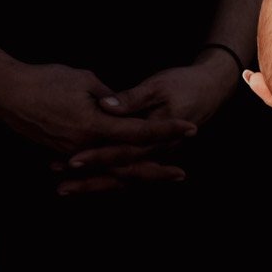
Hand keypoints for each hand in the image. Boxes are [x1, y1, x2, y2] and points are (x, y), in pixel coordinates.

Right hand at [0, 56, 196, 165]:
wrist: (6, 93)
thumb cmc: (46, 80)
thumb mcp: (85, 80)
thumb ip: (109, 98)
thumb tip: (122, 108)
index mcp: (96, 125)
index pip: (141, 131)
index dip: (167, 129)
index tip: (190, 128)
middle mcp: (86, 146)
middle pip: (129, 164)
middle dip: (157, 170)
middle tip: (180, 174)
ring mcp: (72, 153)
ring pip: (109, 172)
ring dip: (134, 176)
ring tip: (157, 178)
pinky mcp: (60, 153)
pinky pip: (90, 170)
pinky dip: (107, 175)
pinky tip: (119, 178)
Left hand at [54, 57, 244, 194]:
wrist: (210, 89)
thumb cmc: (183, 84)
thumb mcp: (158, 86)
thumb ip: (131, 98)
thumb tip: (105, 105)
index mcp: (157, 137)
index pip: (123, 152)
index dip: (97, 157)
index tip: (72, 161)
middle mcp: (156, 152)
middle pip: (120, 174)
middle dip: (89, 181)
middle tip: (61, 187)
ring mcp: (155, 156)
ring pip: (122, 177)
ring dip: (94, 183)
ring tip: (63, 186)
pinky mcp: (151, 153)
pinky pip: (126, 171)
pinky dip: (105, 175)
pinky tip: (83, 176)